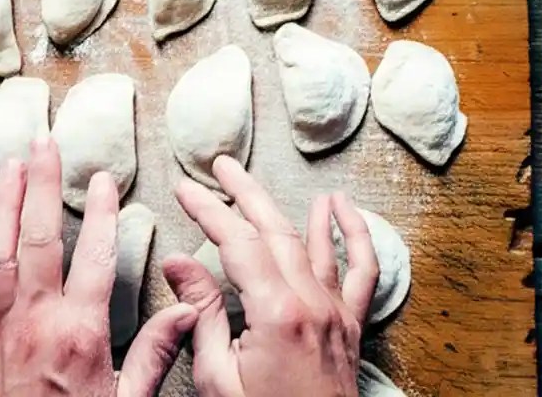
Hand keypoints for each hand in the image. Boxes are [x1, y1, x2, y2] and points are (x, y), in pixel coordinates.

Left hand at [0, 138, 198, 395]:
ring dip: (5, 205)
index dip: (101, 213)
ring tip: (11, 164)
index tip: (102, 178)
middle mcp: (38, 321)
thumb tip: (187, 309)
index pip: (96, 256)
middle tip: (46, 144)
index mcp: (83, 333)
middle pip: (44, 239)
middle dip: (46, 186)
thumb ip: (155, 353)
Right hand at [163, 155, 377, 396]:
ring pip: (310, 242)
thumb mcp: (216, 377)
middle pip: (275, 231)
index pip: (237, 243)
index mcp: (277, 315)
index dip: (209, 210)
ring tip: (259, 178)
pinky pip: (361, 271)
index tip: (185, 189)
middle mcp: (313, 305)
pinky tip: (343, 210)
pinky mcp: (350, 327)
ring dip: (283, 205)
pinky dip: (355, 235)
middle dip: (242, 193)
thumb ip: (202, 314)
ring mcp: (336, 314)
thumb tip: (180, 263)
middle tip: (217, 166)